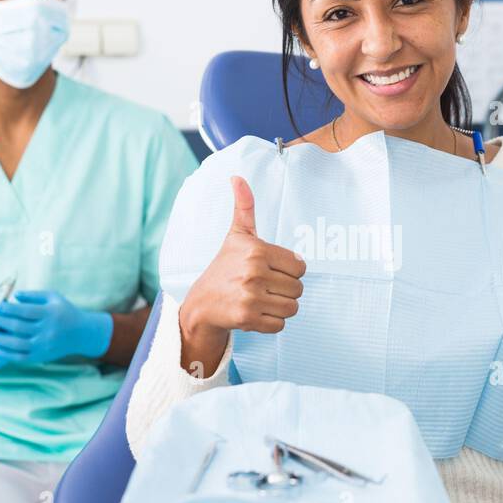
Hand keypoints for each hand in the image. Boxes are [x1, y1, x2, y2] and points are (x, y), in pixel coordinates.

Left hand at [0, 290, 113, 363]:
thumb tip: (13, 296)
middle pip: (17, 327)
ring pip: (16, 344)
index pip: (25, 311)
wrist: (81, 333)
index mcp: (50, 314)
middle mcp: (47, 331)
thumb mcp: (53, 297)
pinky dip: (5, 354)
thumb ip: (33, 295)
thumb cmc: (64, 311)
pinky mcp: (40, 357)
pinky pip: (20, 357)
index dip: (8, 309)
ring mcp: (43, 345)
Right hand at [178, 176, 305, 349]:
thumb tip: (238, 177)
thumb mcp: (236, 236)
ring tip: (260, 300)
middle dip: (284, 290)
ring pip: (292, 308)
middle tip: (263, 287)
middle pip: (298, 289)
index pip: (301, 267)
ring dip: (279, 307)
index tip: (270, 270)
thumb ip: (244, 207)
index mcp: (257, 250)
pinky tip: (255, 313)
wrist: (202, 303)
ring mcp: (250, 297)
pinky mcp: (247, 319)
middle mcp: (254, 272)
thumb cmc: (225, 267)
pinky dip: (271, 323)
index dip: (289, 271)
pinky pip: (280, 325)